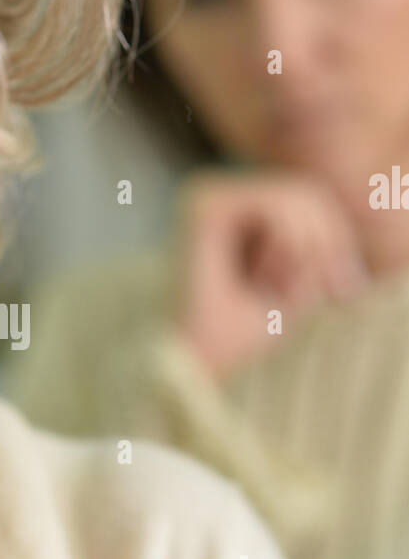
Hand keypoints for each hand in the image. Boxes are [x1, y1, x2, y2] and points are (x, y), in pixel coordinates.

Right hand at [173, 169, 368, 376]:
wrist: (192, 365)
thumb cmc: (238, 336)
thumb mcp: (298, 285)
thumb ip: (321, 248)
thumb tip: (366, 220)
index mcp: (232, 212)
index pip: (308, 201)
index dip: (338, 241)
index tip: (346, 291)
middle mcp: (215, 196)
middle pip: (307, 193)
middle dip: (330, 245)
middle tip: (332, 293)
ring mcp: (206, 196)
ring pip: (296, 196)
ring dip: (305, 253)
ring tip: (279, 292)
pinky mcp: (205, 207)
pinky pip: (275, 204)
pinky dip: (288, 246)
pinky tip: (264, 280)